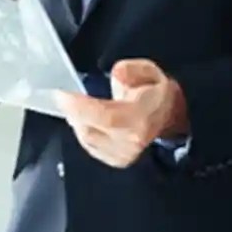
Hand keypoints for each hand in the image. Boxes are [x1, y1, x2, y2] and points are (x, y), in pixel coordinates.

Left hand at [53, 59, 188, 168]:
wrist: (170, 116)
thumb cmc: (156, 93)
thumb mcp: (148, 71)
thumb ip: (131, 71)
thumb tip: (117, 77)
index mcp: (140, 119)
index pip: (104, 116)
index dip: (79, 106)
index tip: (61, 94)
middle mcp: (131, 141)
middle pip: (90, 130)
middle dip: (73, 112)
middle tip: (65, 97)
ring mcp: (124, 155)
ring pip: (87, 140)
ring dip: (77, 122)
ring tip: (75, 107)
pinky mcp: (118, 160)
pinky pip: (91, 147)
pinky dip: (83, 132)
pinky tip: (84, 121)